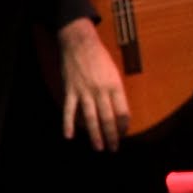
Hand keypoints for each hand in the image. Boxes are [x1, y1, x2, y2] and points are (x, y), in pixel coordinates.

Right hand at [58, 17, 130, 150]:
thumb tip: (119, 110)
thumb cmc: (100, 57)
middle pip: (108, 118)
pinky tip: (69, 136)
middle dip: (112, 136)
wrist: (80, 43)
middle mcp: (101, 90)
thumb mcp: (114, 72)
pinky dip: (68, 124)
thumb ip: (116, 91)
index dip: (124, 125)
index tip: (123, 134)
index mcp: (115, 85)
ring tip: (99, 148)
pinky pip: (69, 110)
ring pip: (91, 118)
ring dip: (95, 135)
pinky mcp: (71, 90)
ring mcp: (84, 91)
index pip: (122, 111)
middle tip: (113, 149)